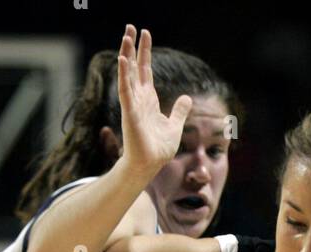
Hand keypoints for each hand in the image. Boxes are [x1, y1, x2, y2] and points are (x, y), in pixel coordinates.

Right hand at [117, 25, 191, 176]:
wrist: (151, 165)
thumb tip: (187, 98)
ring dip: (126, 54)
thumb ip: (180, 111)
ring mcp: (133, 104)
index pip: (145, 70)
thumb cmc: (159, 149)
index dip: (145, 52)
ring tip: (125, 36)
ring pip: (128, 74)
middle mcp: (139, 98)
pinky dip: (124, 75)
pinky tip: (123, 60)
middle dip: (133, 46)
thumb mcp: (175, 126)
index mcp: (149, 100)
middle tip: (130, 26)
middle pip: (135, 67)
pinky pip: (126, 91)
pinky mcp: (130, 113)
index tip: (144, 34)